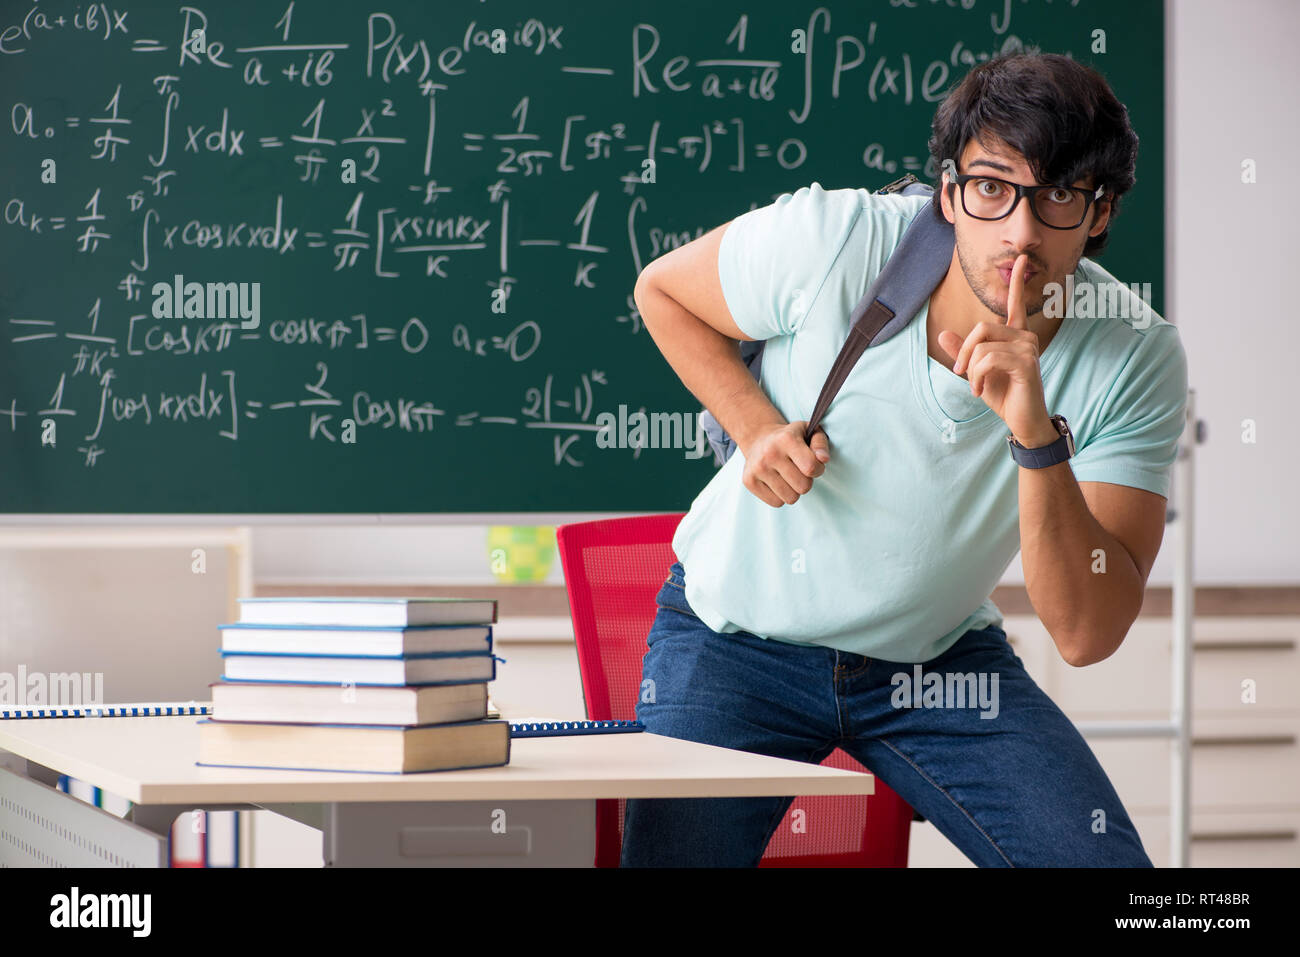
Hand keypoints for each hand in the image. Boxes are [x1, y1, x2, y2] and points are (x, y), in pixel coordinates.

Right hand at [741, 420, 829, 507]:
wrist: (759, 439)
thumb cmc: (789, 438)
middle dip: (806, 481)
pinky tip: (777, 482)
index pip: (811, 468)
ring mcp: (757, 469)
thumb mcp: (808, 432)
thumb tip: (823, 459)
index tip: (814, 465)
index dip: (818, 470)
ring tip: (788, 477)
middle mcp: (769, 454)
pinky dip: (780, 496)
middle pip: (803, 487)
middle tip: (799, 471)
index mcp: (786, 439)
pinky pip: (776, 503)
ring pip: (791, 498)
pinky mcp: (749, 481)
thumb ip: (820, 443)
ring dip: (793, 490)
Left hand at [936, 254, 1054, 445]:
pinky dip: (977, 377)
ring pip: (982, 346)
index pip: (1015, 304)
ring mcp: (1028, 348)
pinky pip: (988, 359)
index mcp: (1015, 336)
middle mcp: (1025, 337)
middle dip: (964, 351)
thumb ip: (962, 353)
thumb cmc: (1002, 395)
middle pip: (982, 327)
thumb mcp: (976, 373)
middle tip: (960, 373)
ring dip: (971, 370)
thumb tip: (943, 333)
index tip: (1023, 258)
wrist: (1021, 420)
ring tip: (976, 387)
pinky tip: (980, 391)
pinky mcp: (1026, 363)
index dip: (1017, 282)